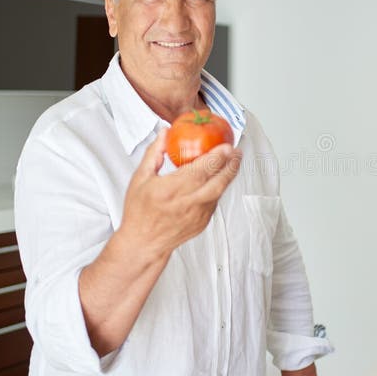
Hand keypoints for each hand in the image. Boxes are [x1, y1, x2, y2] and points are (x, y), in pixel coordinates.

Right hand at [119, 128, 241, 259]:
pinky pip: (215, 201)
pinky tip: (222, 178)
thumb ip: (155, 153)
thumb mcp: (140, 179)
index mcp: (171, 189)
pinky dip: (220, 188)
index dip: (216, 157)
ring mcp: (198, 214)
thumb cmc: (139, 211)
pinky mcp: (203, 222)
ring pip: (220, 192)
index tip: (225, 145)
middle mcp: (187, 202)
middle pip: (217, 181)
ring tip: (234, 161)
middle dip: (230, 164)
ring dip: (229, 175)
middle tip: (237, 151)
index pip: (200, 170)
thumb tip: (165, 133)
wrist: (144, 243)